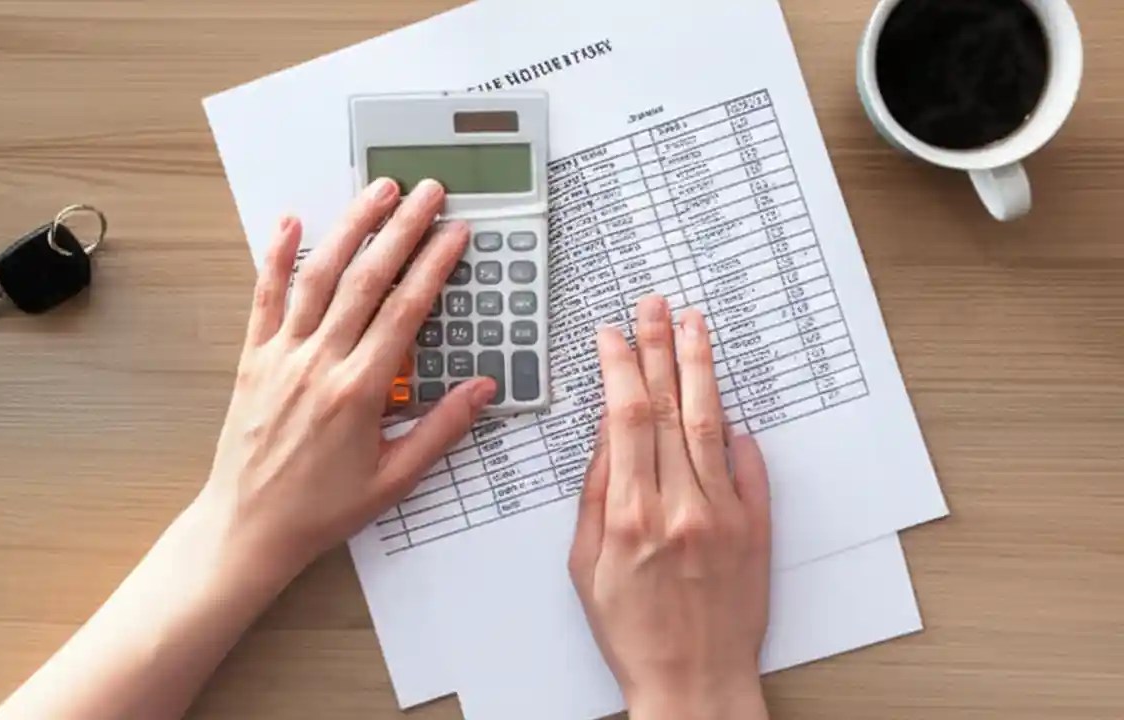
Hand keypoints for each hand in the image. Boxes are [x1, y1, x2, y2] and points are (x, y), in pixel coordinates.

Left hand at [201, 178, 495, 598]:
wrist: (248, 528)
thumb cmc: (319, 510)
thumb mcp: (394, 479)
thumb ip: (442, 429)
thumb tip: (482, 389)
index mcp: (359, 392)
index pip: (406, 310)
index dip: (434, 265)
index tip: (454, 233)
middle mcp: (319, 364)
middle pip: (367, 279)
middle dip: (401, 228)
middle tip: (427, 193)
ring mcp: (282, 357)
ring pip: (319, 276)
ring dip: (350, 228)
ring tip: (376, 192)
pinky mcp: (253, 360)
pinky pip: (265, 298)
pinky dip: (278, 258)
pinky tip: (291, 224)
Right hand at [569, 296, 771, 719]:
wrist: (692, 682)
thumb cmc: (633, 632)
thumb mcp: (586, 565)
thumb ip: (596, 496)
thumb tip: (608, 438)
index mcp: (629, 514)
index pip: (624, 416)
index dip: (620, 365)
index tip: (613, 334)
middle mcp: (678, 506)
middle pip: (667, 406)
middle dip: (659, 347)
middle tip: (656, 306)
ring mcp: (722, 514)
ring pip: (709, 422)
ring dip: (700, 368)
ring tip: (695, 327)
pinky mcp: (754, 528)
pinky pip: (747, 466)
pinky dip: (735, 430)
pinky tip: (726, 402)